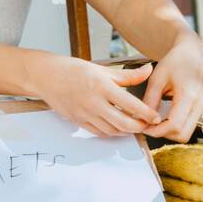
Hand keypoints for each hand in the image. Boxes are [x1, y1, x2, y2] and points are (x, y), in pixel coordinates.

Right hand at [35, 57, 162, 137]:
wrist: (46, 76)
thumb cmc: (73, 70)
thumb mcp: (102, 69)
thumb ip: (128, 75)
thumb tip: (149, 70)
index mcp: (102, 86)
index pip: (131, 105)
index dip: (147, 113)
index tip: (156, 115)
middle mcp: (94, 102)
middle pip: (124, 123)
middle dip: (140, 126)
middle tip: (148, 124)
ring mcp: (85, 114)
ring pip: (113, 130)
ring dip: (127, 131)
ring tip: (135, 125)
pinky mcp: (78, 121)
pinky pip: (99, 132)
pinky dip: (112, 132)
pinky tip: (118, 127)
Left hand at [139, 35, 202, 142]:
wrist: (193, 54)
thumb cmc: (177, 61)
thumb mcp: (158, 78)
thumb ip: (150, 99)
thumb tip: (141, 117)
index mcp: (189, 95)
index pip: (174, 124)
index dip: (158, 131)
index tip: (145, 128)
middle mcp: (199, 105)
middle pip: (183, 135)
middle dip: (164, 134)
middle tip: (149, 126)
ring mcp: (201, 108)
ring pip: (186, 133)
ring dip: (169, 131)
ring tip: (154, 121)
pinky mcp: (199, 109)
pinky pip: (187, 125)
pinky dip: (174, 126)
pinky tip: (162, 117)